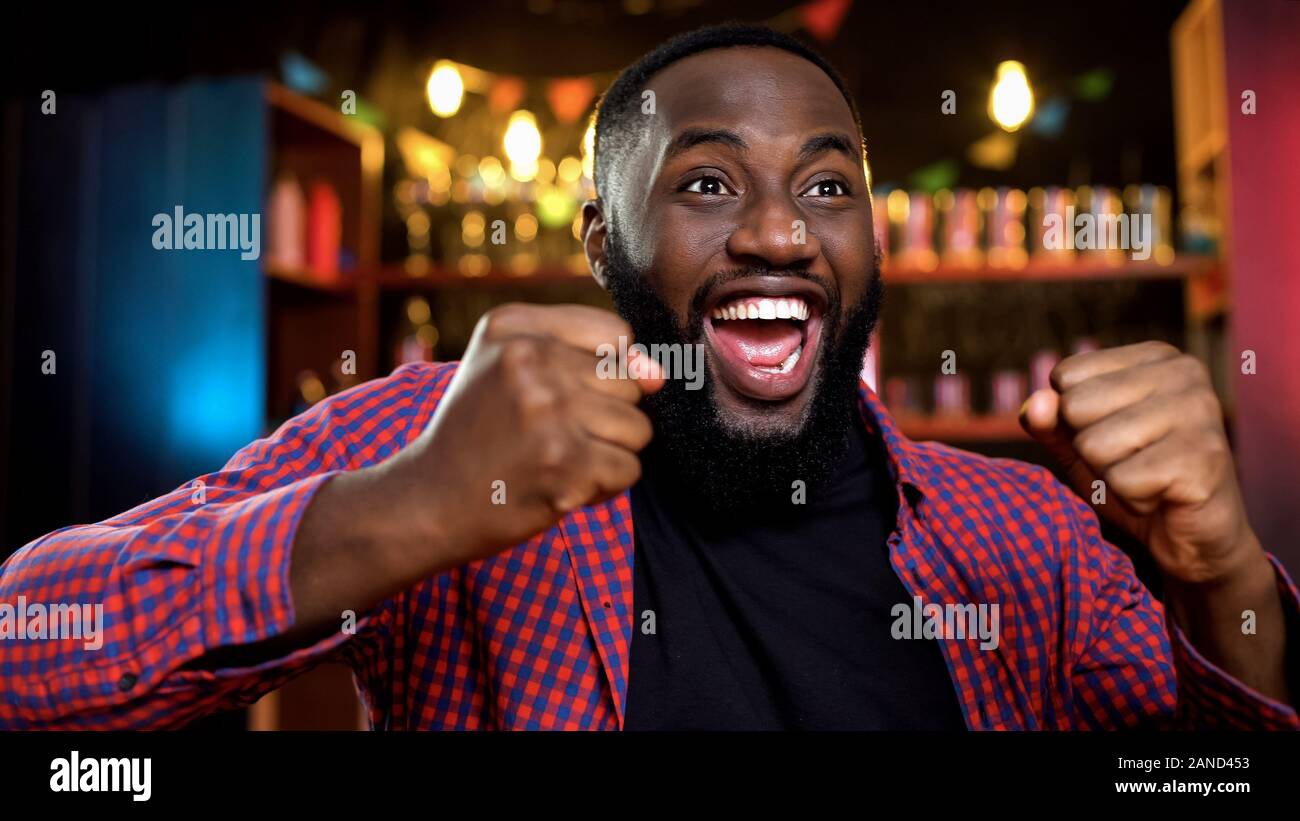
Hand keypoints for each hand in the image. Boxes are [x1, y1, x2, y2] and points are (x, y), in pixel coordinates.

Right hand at [387, 303, 663, 566]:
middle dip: (603, 415)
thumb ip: (592, 354)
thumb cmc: (481, 429)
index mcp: (512, 327)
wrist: (430, 499)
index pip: (616, 334)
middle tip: (548, 433)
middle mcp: (528, 361)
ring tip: (556, 457)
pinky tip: (561, 484)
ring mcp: (547, 413)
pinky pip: (629, 469)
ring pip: (637, 428)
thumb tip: (658, 375)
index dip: (604, 371)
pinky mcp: (565, 463)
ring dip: (607, 452)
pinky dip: (603, 486)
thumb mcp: (512, 366)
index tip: (558, 393)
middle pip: (630, 383)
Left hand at [1020, 341, 1258, 585]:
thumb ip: (1051, 421)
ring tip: (1148, 480)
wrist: (1196, 537)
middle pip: (1076, 407)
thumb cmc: (1135, 479)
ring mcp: (1200, 411)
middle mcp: (1183, 372)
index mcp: (1154, 356)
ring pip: (1095, 445)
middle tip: (1133, 462)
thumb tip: (1035, 403)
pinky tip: (1163, 497)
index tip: (1117, 434)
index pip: (1067, 375)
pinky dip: (1134, 500)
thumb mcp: (1080, 445)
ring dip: (1110, 478)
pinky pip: (1124, 481)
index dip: (1074, 419)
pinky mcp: (1204, 458)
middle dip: (1090, 450)